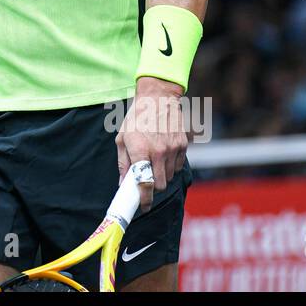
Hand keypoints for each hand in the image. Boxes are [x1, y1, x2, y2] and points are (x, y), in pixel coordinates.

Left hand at [115, 77, 187, 211]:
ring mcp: (173, 149)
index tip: (142, 207)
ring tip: (153, 161)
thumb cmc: (136, 118)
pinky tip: (163, 153)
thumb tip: (124, 184)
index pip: (144, 183)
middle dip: (152, 187)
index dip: (144, 200)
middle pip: (159, 185)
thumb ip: (123, 163)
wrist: (158, 97)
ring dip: (161, 175)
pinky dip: (170, 165)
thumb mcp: (122, 138)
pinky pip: (177, 166)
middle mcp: (158, 151)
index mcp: (140, 150)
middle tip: (145, 180)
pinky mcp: (183, 145)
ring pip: (169, 177)